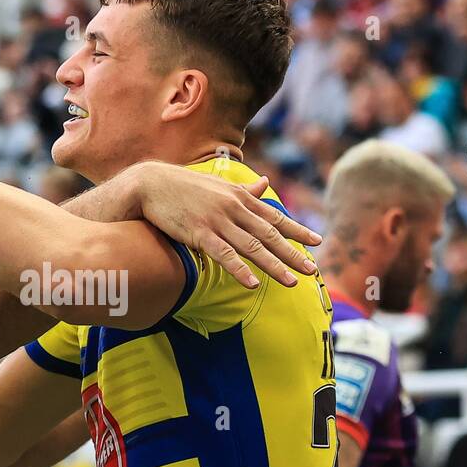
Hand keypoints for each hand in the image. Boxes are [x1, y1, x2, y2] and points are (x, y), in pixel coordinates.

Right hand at [123, 162, 320, 288]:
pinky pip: (224, 255)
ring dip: (273, 266)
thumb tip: (266, 182)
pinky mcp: (199, 234)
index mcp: (240, 197)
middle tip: (312, 270)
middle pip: (269, 234)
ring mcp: (217, 221)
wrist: (150, 184)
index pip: (274, 216)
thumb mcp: (219, 186)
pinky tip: (252, 284)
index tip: (317, 241)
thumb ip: (244, 190)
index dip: (297, 230)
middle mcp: (234, 208)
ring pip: (252, 246)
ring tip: (291, 282)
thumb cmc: (183, 186)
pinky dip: (239, 270)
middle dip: (293, 253)